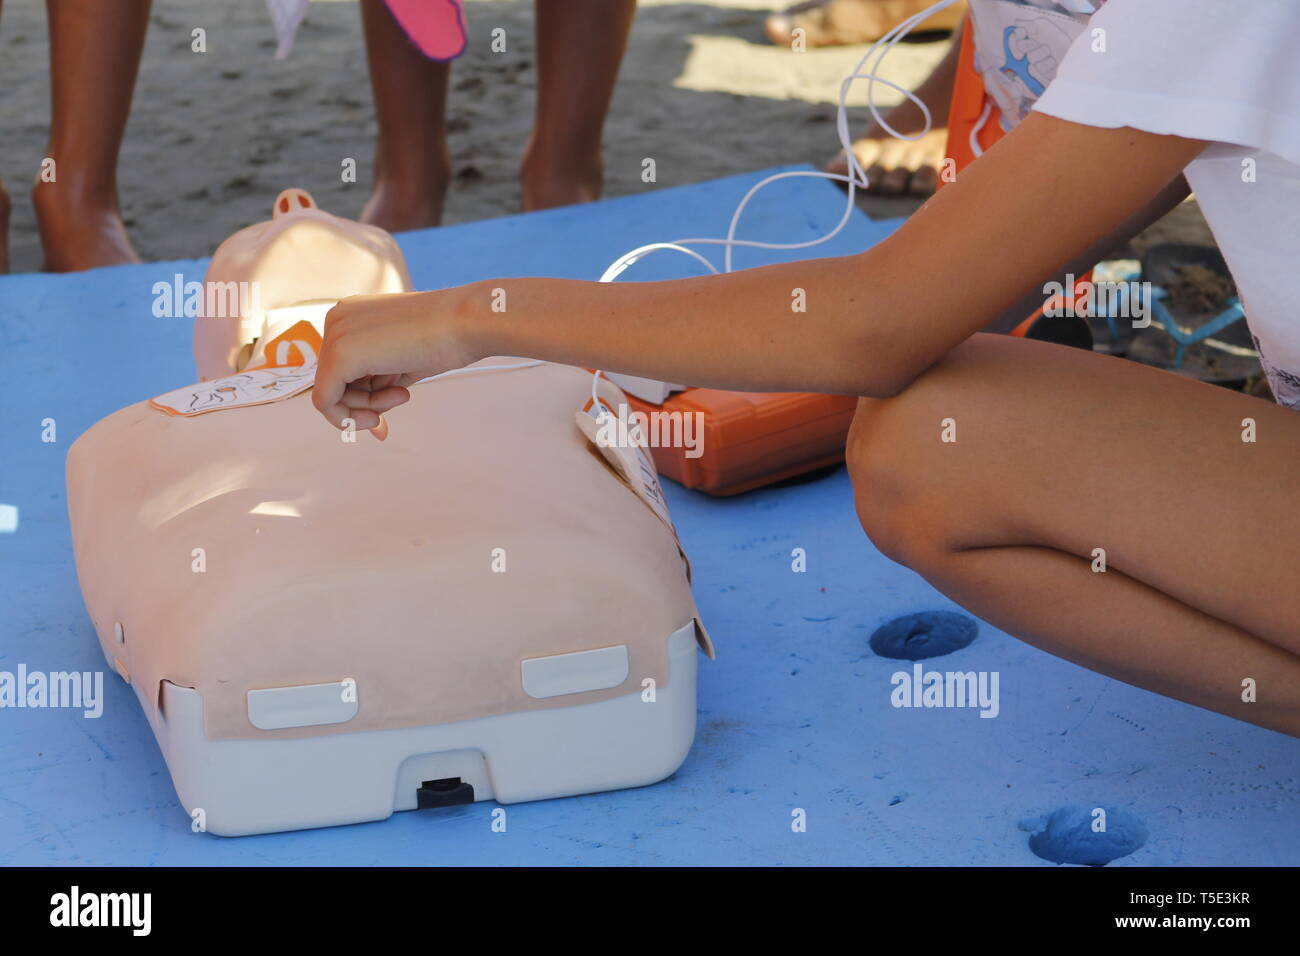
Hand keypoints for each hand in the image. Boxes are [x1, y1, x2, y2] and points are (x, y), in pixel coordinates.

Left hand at [312, 288, 480, 432]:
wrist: (466, 322)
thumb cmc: (447, 337)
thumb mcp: (402, 362)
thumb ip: (379, 381)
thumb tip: (367, 416)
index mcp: (353, 314)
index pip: (343, 366)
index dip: (363, 396)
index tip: (386, 412)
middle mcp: (338, 318)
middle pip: (334, 379)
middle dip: (365, 403)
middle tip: (400, 400)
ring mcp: (335, 334)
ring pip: (329, 392)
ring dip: (365, 409)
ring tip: (402, 396)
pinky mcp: (339, 355)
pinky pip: (325, 401)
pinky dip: (347, 419)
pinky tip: (377, 418)